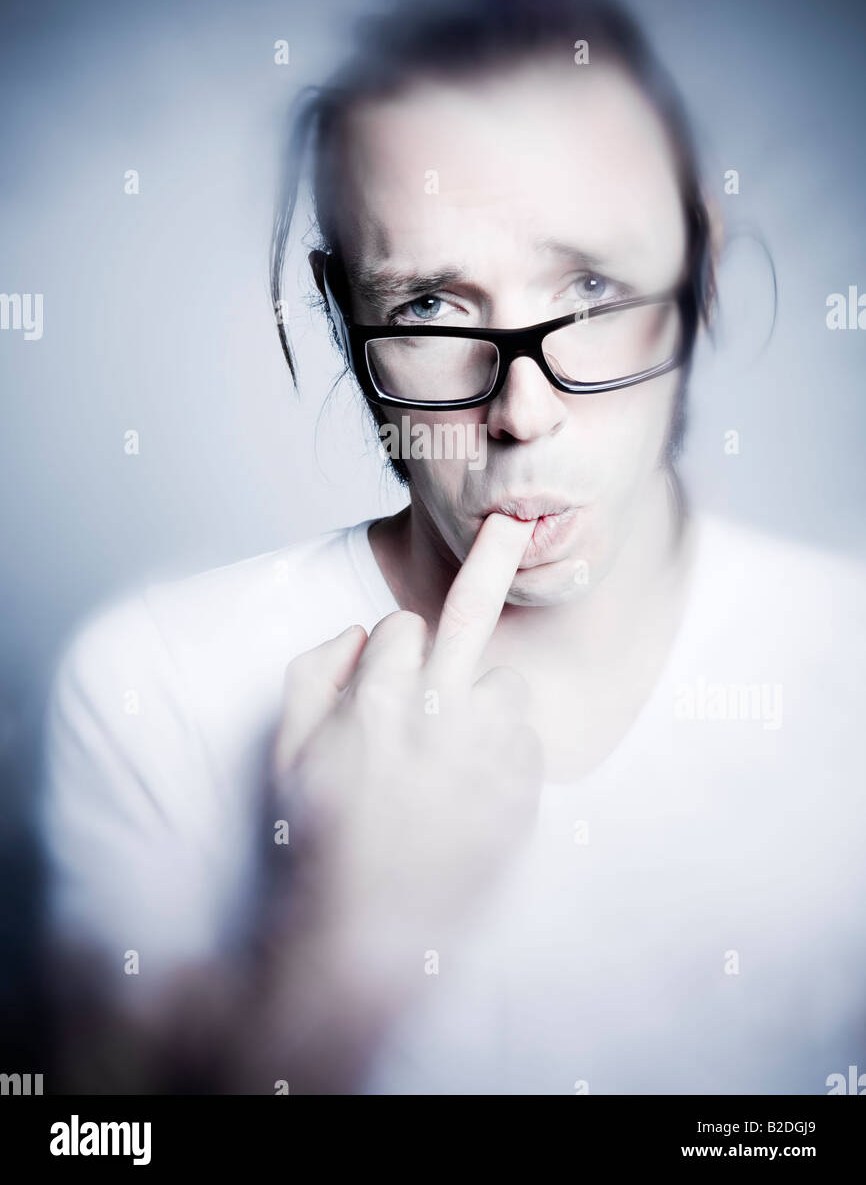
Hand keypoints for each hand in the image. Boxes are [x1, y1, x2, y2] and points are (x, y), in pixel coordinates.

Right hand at [270, 512, 542, 971]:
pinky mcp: (520, 796)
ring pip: (505, 684)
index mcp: (375, 699)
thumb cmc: (316, 836)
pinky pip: (527, 743)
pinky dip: (505, 752)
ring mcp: (484, 755)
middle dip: (490, 562)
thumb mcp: (283, 752)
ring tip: (452, 750)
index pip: (404, 626)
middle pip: (472, 617)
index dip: (396, 648)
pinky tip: (470, 791)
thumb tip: (359, 630)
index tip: (392, 668)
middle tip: (512, 523)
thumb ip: (313, 675)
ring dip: (484, 699)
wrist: (364, 933)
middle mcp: (435, 715)